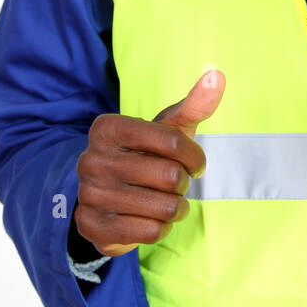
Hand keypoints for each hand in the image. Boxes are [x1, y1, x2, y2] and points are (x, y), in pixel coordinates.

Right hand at [73, 69, 225, 257]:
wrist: (107, 196)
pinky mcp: (93, 227)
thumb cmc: (145, 155)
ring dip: (175, 208)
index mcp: (108, 128)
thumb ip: (194, 104)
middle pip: (171, 177)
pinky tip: (149, 218)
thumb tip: (217, 75)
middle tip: (173, 184)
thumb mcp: (168, 129)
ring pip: (163, 207)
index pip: (174, 142)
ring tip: (165, 202)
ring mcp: (89, 194)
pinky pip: (150, 231)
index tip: (194, 163)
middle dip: (182, 184)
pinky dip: (161, 227)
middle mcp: (91, 159)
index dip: (194, 157)